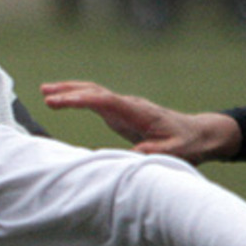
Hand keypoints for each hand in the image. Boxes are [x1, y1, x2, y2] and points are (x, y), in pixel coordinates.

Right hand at [37, 81, 240, 162]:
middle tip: (45, 94)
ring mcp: (125, 107)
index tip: (58, 102)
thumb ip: (150, 153)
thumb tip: (126, 155)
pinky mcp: (122, 113)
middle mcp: (129, 105)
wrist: (200, 134)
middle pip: (95, 91)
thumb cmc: (188, 143)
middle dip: (69, 91)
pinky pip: (96, 101)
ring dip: (70, 90)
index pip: (104, 100)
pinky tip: (64, 100)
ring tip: (45, 91)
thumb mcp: (174, 152)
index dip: (80, 100)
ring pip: (94, 92)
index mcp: (138, 111)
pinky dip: (78, 98)